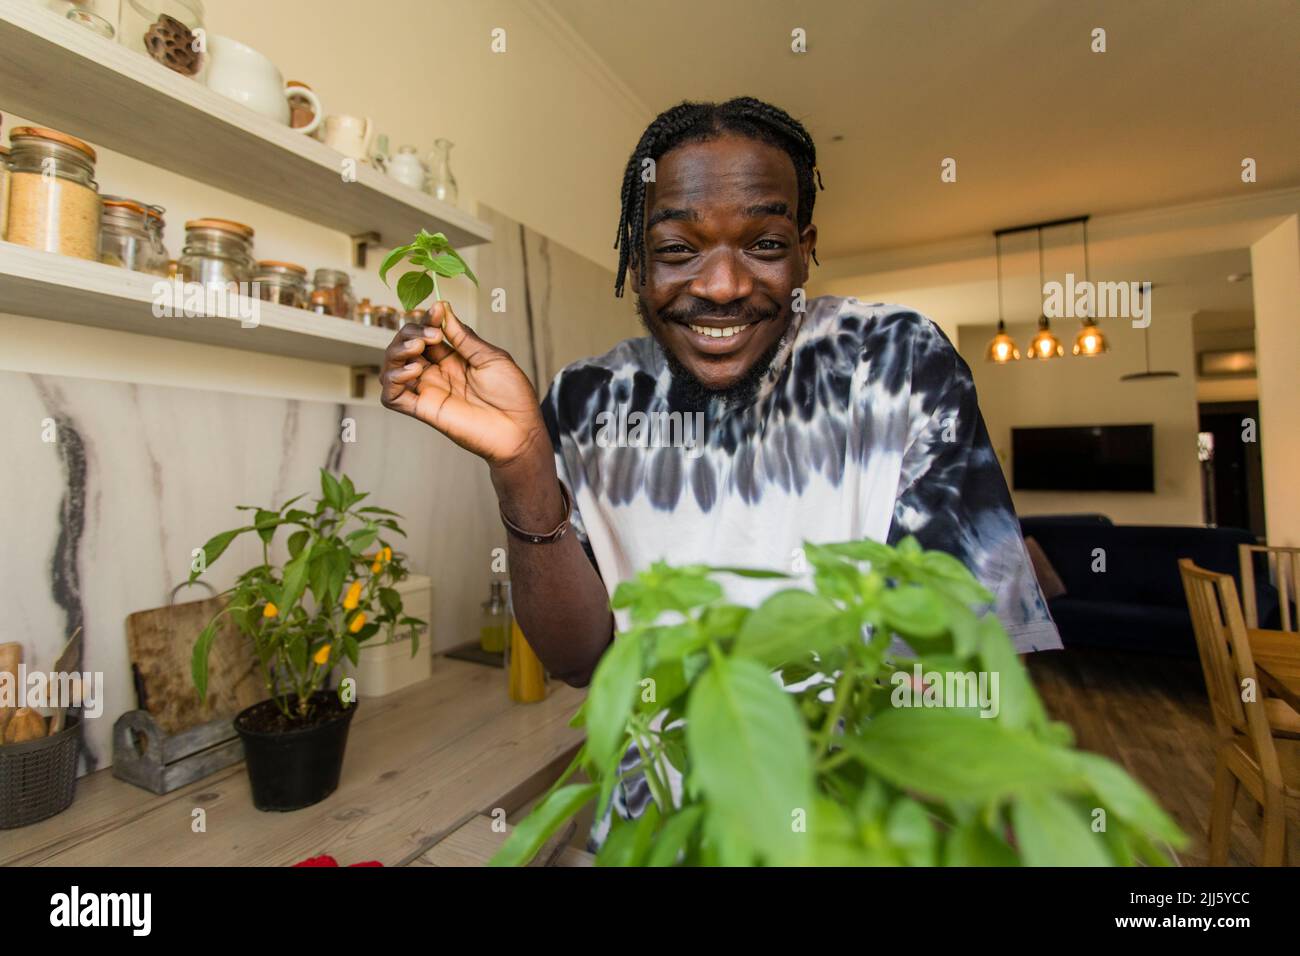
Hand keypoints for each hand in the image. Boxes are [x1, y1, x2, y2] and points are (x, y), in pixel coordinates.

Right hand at [380, 301, 548, 467]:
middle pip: (404, 347)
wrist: (519, 430)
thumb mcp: (490, 357)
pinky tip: (414, 371)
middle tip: (431, 335)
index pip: (427, 333)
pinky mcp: (423, 410)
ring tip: (418, 348)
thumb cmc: (512, 396)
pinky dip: (392, 380)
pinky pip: (391, 397)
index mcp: (453, 359)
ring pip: (391, 368)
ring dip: (396, 352)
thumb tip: (444, 308)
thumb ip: (463, 337)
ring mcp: (428, 391)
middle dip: (410, 332)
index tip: (438, 310)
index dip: (427, 319)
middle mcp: (437, 374)